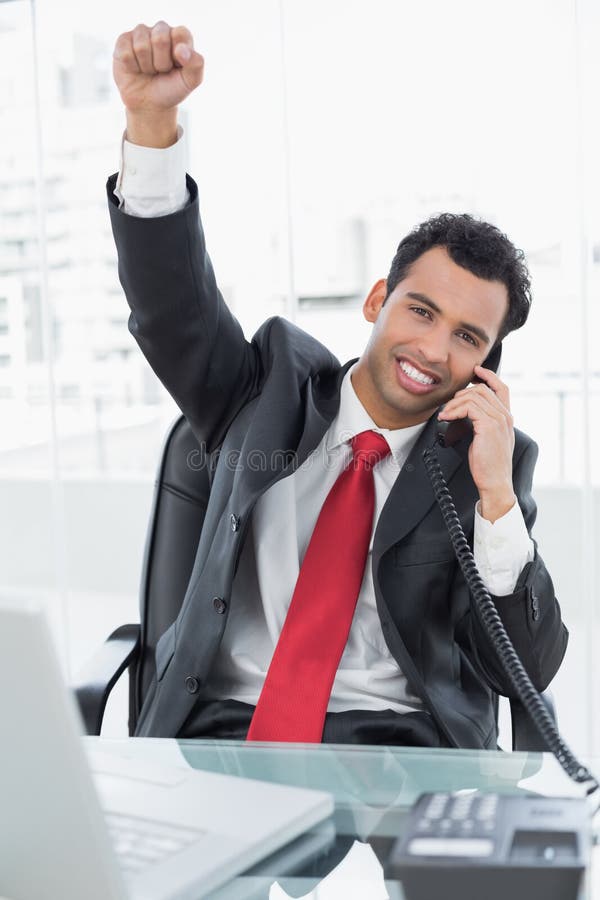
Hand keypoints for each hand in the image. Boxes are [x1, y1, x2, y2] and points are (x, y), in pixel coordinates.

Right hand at [113, 22, 203, 146]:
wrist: (150, 104)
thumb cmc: (171, 89)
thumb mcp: (191, 81)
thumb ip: (196, 64)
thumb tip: (181, 50)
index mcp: (179, 35)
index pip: (180, 34)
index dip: (178, 55)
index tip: (177, 66)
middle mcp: (160, 29)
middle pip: (160, 39)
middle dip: (162, 63)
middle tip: (161, 70)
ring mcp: (140, 33)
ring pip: (141, 46)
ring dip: (146, 66)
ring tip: (149, 70)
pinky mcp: (123, 41)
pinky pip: (125, 52)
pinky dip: (132, 67)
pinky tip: (136, 69)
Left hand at [438, 365, 515, 521]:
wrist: (495, 482)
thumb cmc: (488, 465)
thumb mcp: (486, 439)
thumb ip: (481, 423)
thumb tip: (463, 413)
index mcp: (506, 418)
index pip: (502, 387)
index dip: (488, 376)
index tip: (475, 372)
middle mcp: (505, 416)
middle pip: (483, 389)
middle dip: (461, 393)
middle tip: (449, 406)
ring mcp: (499, 420)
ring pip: (474, 396)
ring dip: (454, 403)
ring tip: (445, 414)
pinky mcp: (489, 426)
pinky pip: (469, 407)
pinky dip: (454, 410)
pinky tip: (447, 417)